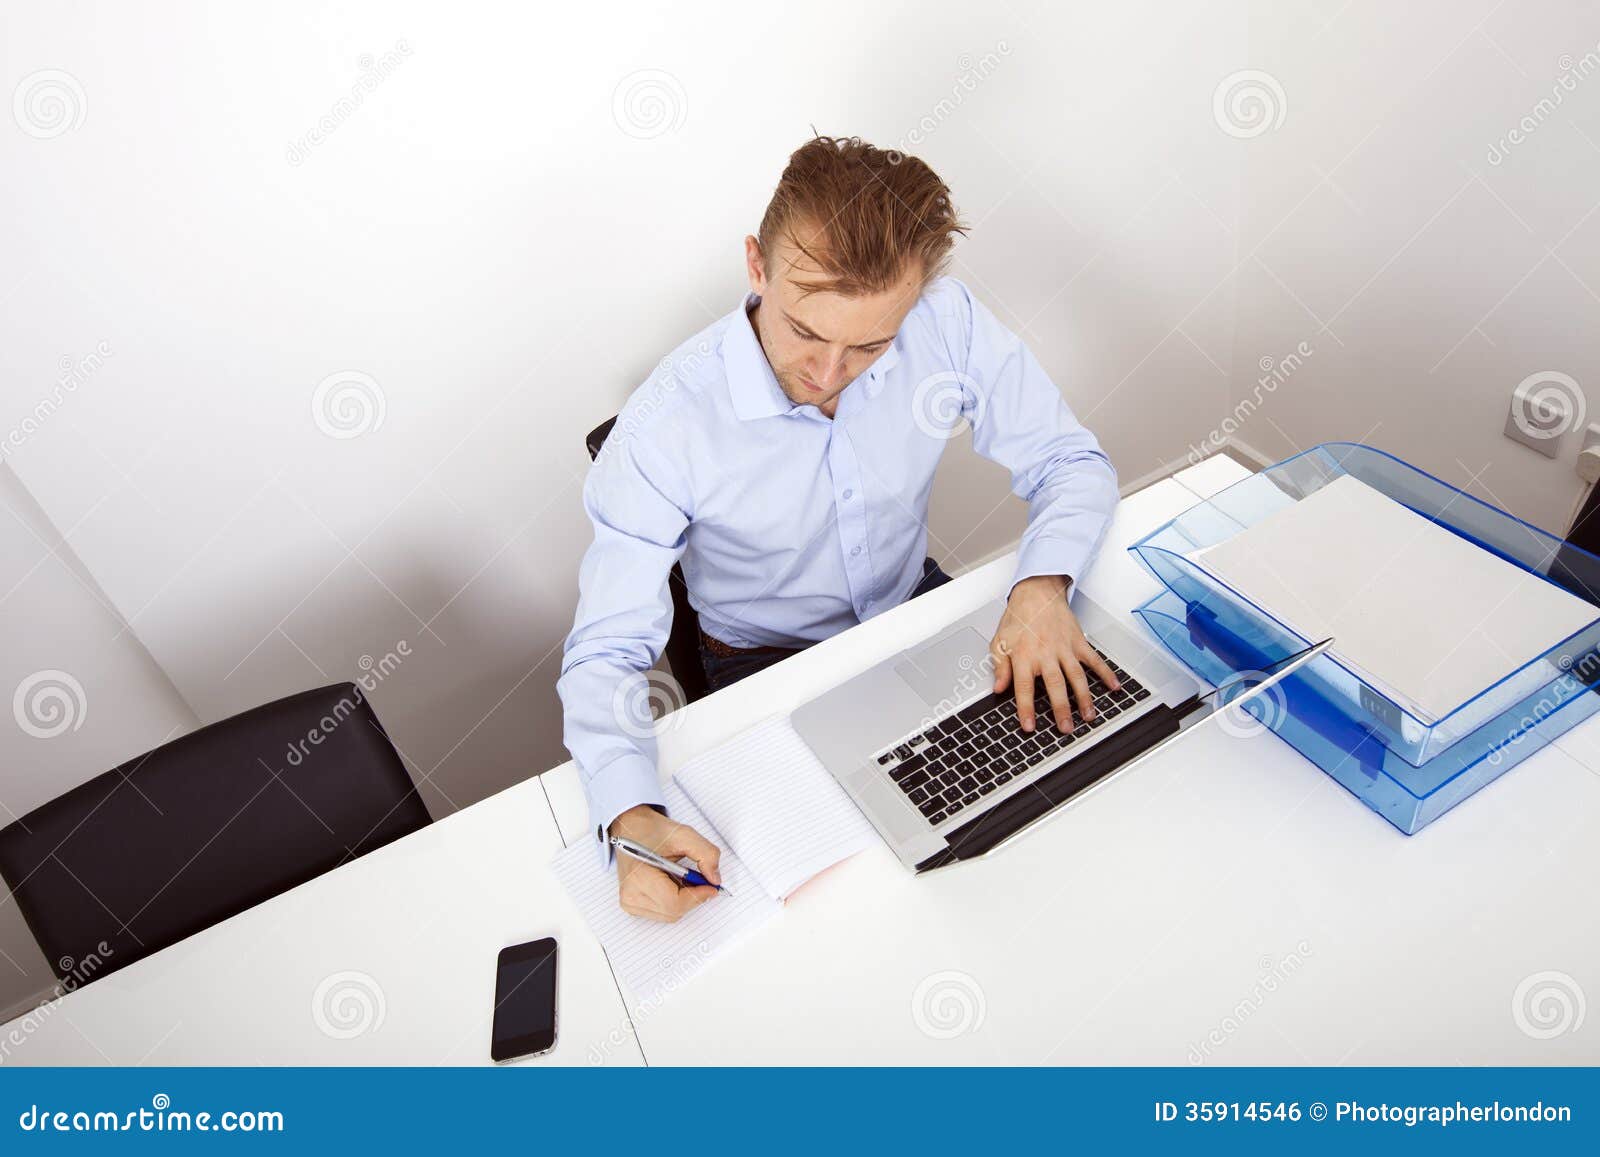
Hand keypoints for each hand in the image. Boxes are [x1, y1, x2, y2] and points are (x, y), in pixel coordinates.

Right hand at [608, 804, 722, 922]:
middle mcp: (630, 892)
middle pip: (674, 911)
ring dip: (684, 899)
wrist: (631, 829)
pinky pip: (662, 913)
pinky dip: (674, 902)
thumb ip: (706, 854)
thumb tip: (715, 880)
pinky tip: (672, 884)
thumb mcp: (685, 835)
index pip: (674, 903)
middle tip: (700, 878)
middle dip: (693, 897)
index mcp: (639, 875)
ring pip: (670, 915)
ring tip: (681, 877)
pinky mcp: (631, 905)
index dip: (697, 896)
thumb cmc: (652, 831)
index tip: (711, 886)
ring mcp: (629, 901)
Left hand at [989, 574, 1119, 731]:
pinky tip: (1113, 687)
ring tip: (1088, 716)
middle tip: (1065, 728)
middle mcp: (1046, 654)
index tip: (1029, 726)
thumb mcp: (999, 642)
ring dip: (1084, 698)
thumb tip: (998, 687)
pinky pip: (1094, 660)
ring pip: (1076, 677)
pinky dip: (1105, 673)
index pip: (1024, 687)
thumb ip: (999, 667)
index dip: (1026, 708)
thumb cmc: (1018, 618)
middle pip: (1055, 686)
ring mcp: (1064, 649)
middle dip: (1061, 709)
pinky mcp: (1078, 643)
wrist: (1037, 592)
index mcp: (1024, 656)